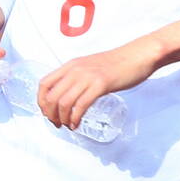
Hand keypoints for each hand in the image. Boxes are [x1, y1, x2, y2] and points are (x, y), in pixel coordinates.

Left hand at [38, 41, 155, 130]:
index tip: (46, 112)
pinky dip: (75, 118)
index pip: (44, 84)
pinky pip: (81, 105)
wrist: (139, 55)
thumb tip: (72, 93)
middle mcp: (76, 70)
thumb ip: (80, 76)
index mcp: (72, 65)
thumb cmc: (120, 62)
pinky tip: (77, 123)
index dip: (41, 101)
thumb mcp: (92, 65)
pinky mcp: (101, 84)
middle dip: (50, 115)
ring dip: (62, 119)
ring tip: (68, 125)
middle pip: (51, 96)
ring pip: (64, 103)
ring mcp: (88, 76)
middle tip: (56, 123)